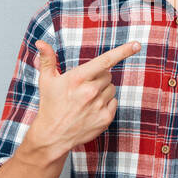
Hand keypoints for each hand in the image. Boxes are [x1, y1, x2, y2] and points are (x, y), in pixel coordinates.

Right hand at [28, 38, 141, 156]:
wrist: (53, 135)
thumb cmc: (50, 105)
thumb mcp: (46, 80)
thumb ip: (47, 59)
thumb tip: (41, 42)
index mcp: (78, 79)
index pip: (105, 61)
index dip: (123, 51)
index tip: (136, 44)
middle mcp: (90, 91)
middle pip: (108, 74)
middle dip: (99, 77)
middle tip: (84, 86)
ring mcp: (99, 106)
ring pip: (112, 88)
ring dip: (103, 90)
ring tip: (87, 99)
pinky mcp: (105, 118)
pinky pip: (114, 102)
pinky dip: (106, 103)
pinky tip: (92, 108)